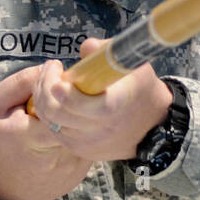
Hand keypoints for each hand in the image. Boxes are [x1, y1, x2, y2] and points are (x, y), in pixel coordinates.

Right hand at [0, 64, 92, 199]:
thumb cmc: (0, 141)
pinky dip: (83, 133)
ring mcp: (71, 164)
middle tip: (64, 92)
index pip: (60, 102)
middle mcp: (55, 152)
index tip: (56, 75)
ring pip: (87, 128)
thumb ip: (19, 83)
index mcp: (31, 134)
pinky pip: (89, 143)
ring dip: (81, 116)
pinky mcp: (81, 171)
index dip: (62, 85)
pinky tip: (70, 131)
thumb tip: (49, 67)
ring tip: (66, 112)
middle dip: (74, 99)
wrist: (7, 188)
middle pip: (78, 114)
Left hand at [30, 38, 171, 163]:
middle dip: (43, 87)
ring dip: (44, 100)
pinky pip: (56, 132)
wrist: (155, 126)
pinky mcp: (82, 152)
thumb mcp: (132, 64)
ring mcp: (89, 144)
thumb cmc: (142, 89)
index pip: (72, 102)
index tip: (57, 66)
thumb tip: (86, 48)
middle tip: (49, 70)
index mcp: (112, 107)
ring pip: (50, 123)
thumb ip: (107, 52)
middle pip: (54, 112)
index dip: (55, 85)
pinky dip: (51, 115)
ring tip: (51, 83)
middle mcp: (99, 130)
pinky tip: (58, 101)